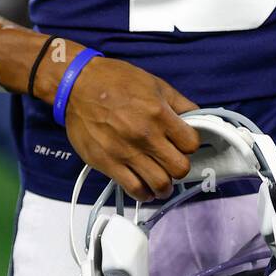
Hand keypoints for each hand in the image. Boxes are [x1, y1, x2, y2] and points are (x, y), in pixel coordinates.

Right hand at [60, 54, 200, 201]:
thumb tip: (198, 119)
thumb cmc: (115, 81)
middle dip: (180, 168)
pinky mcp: (107, 163)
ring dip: (164, 186)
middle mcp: (145, 135)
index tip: (183, 145)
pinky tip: (145, 187)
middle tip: (173, 163)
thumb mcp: (155, 84)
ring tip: (161, 181)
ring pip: (160, 184)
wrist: (78, 86)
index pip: (191, 144)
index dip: (190, 145)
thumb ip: (179, 104)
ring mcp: (125, 152)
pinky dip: (144, 193)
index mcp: (159, 114)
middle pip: (180, 168)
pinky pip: (134, 190)